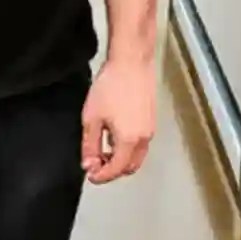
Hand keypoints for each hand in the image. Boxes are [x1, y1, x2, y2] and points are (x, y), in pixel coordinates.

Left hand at [81, 58, 156, 183]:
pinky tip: (113, 135)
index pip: (116, 170)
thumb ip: (90, 145)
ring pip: (137, 156)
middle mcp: (144, 139)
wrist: (131, 62)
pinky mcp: (151, 120)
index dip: (101, 176)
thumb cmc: (110, 87)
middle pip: (130, 167)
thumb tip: (88, 165)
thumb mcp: (92, 117)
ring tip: (102, 149)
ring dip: (121, 159)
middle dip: (113, 170)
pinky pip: (141, 144)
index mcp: (129, 141)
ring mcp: (150, 129)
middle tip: (95, 164)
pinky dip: (128, 148)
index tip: (90, 174)